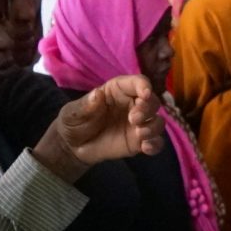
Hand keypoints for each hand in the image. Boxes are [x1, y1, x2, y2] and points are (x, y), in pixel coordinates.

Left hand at [34, 74, 164, 180]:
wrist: (73, 146)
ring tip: (140, 134)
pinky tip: (146, 148)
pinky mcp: (139, 142)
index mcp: (118, 91)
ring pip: (158, 122)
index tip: (145, 94)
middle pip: (152, 102)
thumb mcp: (73, 112)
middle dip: (148, 109)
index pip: (137, 83)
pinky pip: (156, 142)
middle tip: (134, 119)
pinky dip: (155, 145)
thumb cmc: (74, 122)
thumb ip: (86, 105)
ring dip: (154, 127)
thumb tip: (97, 95)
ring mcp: (138, 125)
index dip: (144, 86)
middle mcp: (132, 105)